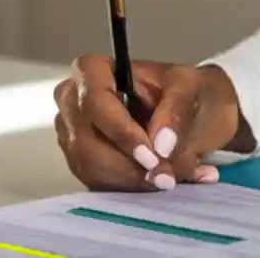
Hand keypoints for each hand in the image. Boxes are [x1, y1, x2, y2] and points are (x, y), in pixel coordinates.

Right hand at [53, 56, 254, 191]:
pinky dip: (129, 188)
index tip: (152, 156)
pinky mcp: (80, 160)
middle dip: (127, 166)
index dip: (121, 132)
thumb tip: (161, 146)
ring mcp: (71, 133)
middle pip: (86, 141)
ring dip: (131, 181)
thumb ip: (176, 111)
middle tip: (165, 178)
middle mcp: (72, 101)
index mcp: (91, 70)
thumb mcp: (188, 87)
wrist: (187, 107)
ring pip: (90, 168)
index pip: (95, 102)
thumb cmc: (181, 89)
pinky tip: (159, 183)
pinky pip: (96, 182)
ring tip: (169, 180)